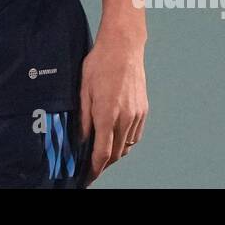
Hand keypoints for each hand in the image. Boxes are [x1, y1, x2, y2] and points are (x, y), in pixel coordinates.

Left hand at [78, 41, 147, 181]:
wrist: (123, 47)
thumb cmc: (100, 63)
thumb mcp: (83, 89)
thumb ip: (82, 117)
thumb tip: (80, 138)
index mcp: (106, 114)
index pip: (102, 153)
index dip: (94, 169)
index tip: (87, 176)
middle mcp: (124, 118)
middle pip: (115, 154)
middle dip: (103, 164)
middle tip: (91, 166)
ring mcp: (136, 115)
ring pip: (126, 147)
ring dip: (114, 154)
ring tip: (102, 153)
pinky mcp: (143, 110)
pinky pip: (135, 136)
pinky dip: (125, 143)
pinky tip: (116, 138)